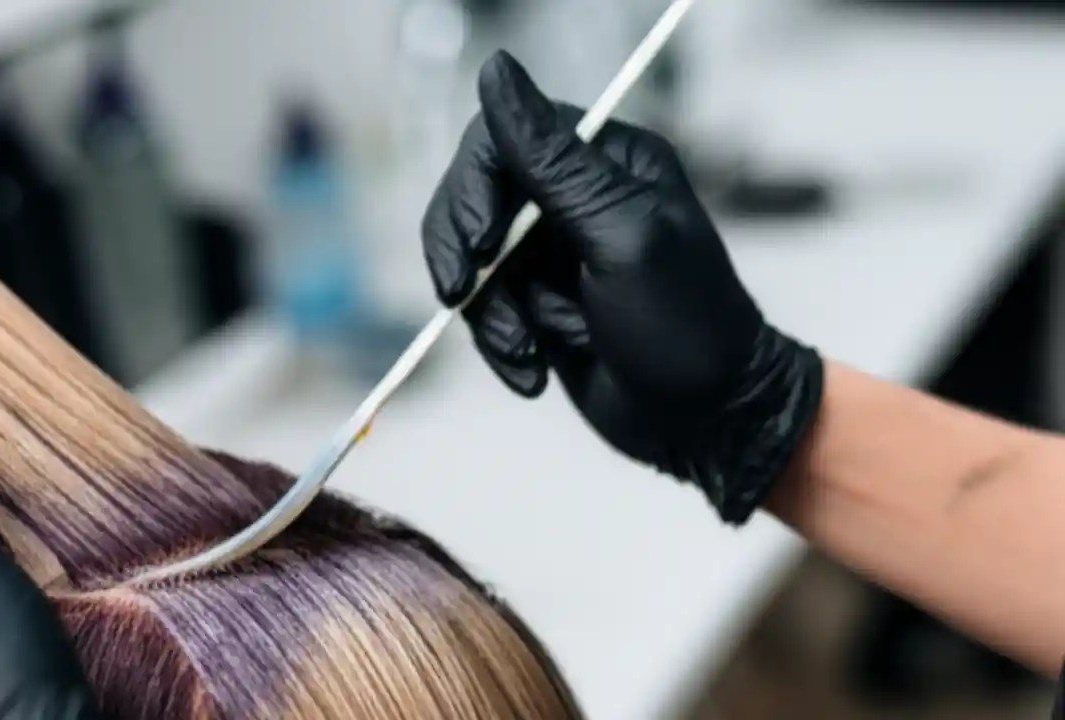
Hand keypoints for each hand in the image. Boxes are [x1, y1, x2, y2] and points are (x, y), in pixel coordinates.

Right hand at [421, 52, 822, 522]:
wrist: (709, 424)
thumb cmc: (683, 326)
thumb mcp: (620, 236)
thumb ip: (553, 161)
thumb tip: (497, 69)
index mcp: (604, 162)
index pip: (502, 141)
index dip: (474, 188)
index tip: (481, 243)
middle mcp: (572, 199)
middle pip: (472, 200)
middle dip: (467, 256)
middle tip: (463, 294)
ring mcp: (552, 254)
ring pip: (473, 264)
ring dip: (492, 316)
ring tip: (530, 352)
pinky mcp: (538, 303)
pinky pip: (486, 311)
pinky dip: (502, 346)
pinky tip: (535, 372)